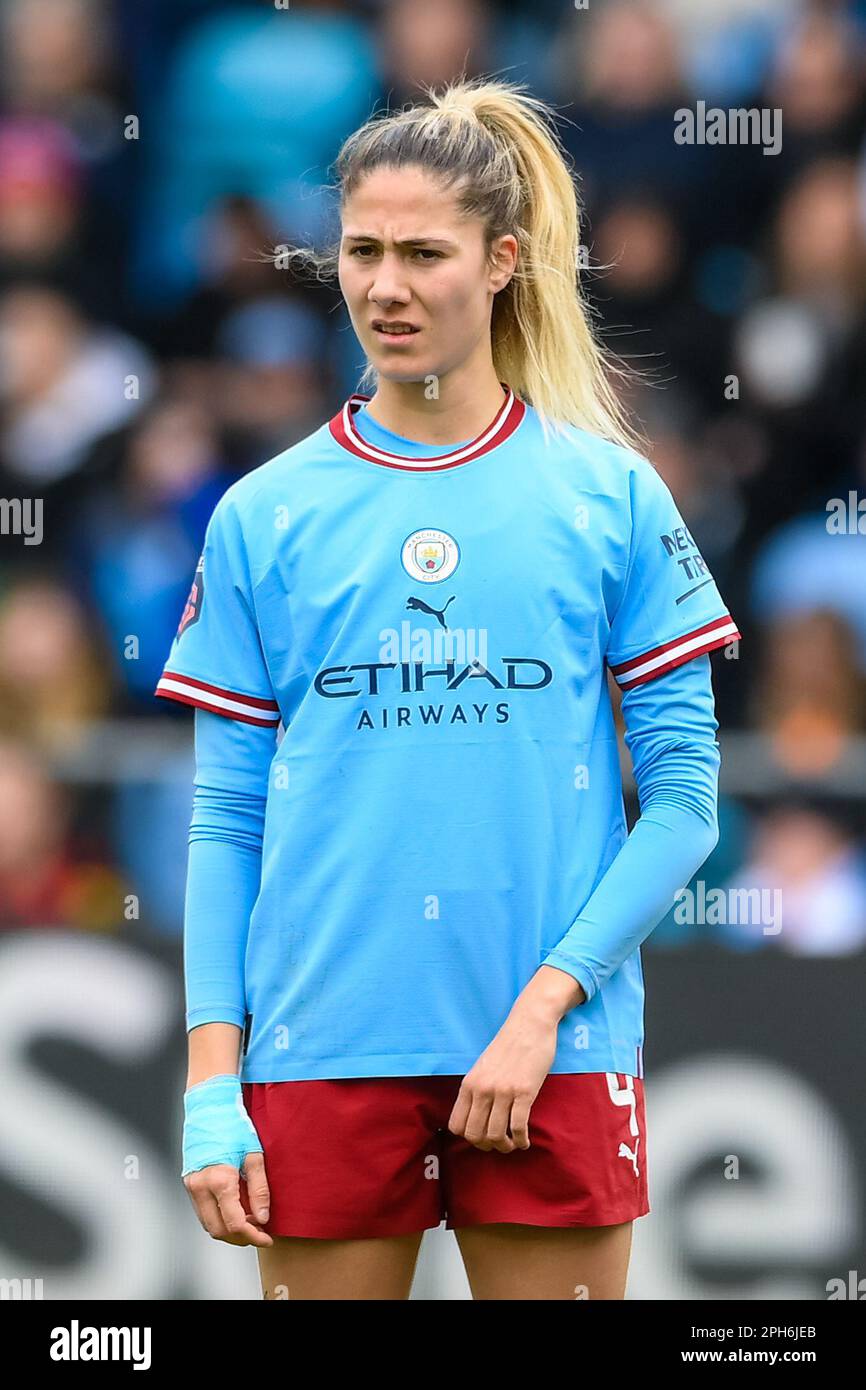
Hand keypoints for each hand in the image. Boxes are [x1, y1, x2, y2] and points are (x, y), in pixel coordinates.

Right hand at [181, 1073, 272, 1246]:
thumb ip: (259, 1189)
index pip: (235, 1223)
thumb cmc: (233, 1125)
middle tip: (260, 1231)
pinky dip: (218, 1218)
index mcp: (219, 1180)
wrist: (208, 1106)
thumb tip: (263, 1218)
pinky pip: (202, 1211)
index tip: (267, 1238)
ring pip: (208, 1224)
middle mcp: (200, 1187)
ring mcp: (191, 1185)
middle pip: (219, 1230)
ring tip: (249, 1221)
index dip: (253, 1236)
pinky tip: (234, 1210)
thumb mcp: (254, 1154)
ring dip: (228, 1230)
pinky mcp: (188, 1182)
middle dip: (240, 1238)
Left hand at [448, 982, 572, 1153]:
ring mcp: (503, 1091)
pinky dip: (521, 1140)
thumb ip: (477, 1090)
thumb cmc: (508, 1046)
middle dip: (487, 1146)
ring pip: (496, 1135)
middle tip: (499, 1144)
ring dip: (505, 1147)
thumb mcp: (483, 1067)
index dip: (469, 1138)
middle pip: (475, 1135)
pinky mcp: (524, 1092)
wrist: (529, 1024)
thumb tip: (476, 1119)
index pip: (457, 1125)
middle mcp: (482, 1089)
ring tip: (513, 1144)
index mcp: (469, 1084)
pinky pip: (518, 1127)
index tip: (482, 1137)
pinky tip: (525, 1141)